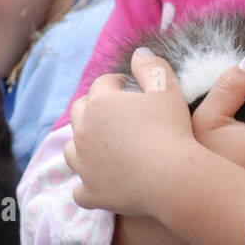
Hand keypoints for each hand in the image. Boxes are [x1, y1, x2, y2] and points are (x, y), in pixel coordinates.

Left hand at [65, 48, 196, 216]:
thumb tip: (139, 52)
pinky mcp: (91, 192)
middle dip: (94, 108)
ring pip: (72, 149)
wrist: (173, 178)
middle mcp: (84, 132)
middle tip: (116, 113)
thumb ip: (152, 65)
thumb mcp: (168, 89)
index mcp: (100, 103)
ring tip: (103, 146)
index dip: (118, 83)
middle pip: (80, 112)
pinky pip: (80, 189)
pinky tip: (100, 183)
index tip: (131, 87)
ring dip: (83, 144)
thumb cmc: (171, 130)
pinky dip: (88, 184)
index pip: (103, 84)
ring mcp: (84, 165)